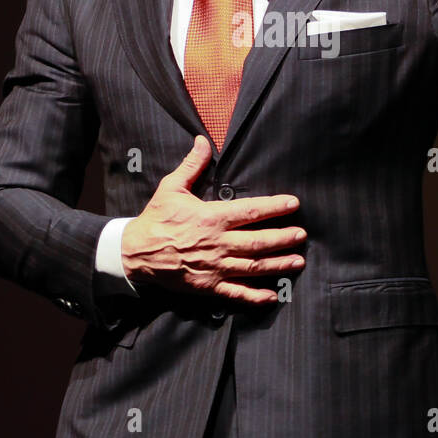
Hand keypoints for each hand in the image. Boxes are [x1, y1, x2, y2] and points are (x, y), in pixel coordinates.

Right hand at [120, 135, 306, 303]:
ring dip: (277, 264)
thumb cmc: (155, 218)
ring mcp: (214, 267)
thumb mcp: (171, 187)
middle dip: (283, 238)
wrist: (135, 252)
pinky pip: (235, 292)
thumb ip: (191, 165)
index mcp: (211, 217)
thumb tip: (202, 140)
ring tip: (297, 260)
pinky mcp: (207, 286)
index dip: (275, 207)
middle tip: (302, 234)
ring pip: (253, 267)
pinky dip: (254, 296)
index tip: (294, 204)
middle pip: (258, 241)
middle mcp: (217, 243)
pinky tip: (271, 296)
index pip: (251, 211)